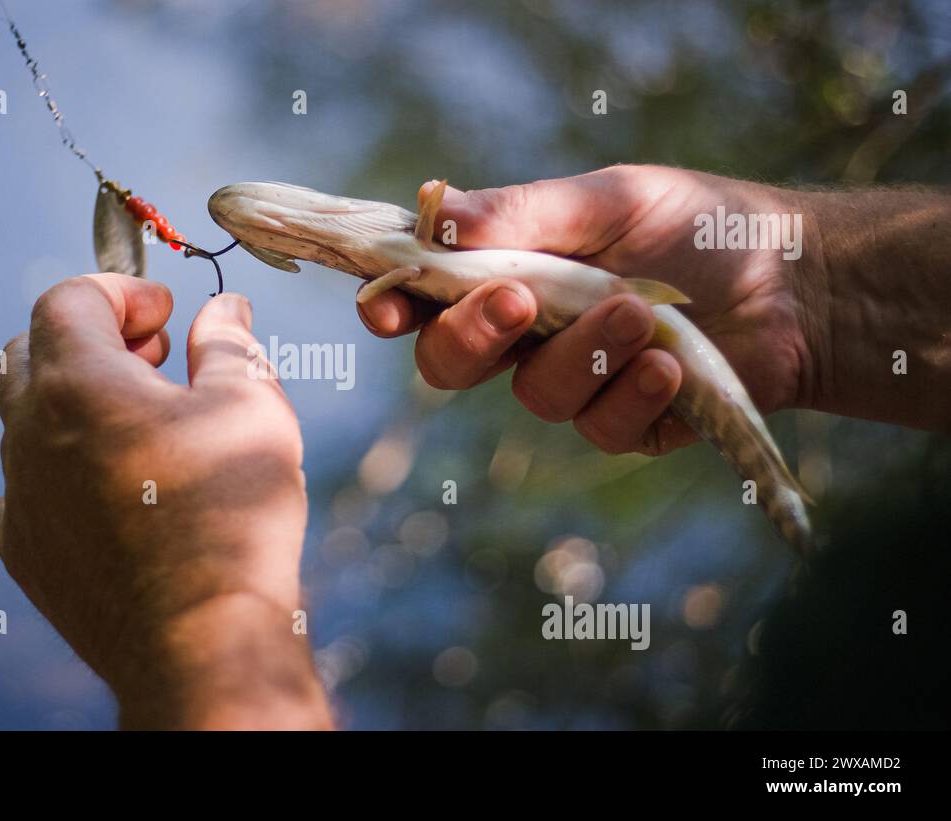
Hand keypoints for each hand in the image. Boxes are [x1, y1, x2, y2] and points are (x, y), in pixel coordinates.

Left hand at [0, 274, 328, 728]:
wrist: (200, 640)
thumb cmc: (231, 514)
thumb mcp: (250, 405)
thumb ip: (229, 344)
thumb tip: (225, 310)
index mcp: (76, 382)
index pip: (69, 298)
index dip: (120, 289)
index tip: (165, 309)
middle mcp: (29, 434)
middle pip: (31, 351)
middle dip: (90, 337)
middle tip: (153, 355)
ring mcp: (20, 495)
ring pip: (26, 420)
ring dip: (77, 400)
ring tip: (145, 419)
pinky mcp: (25, 551)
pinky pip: (28, 485)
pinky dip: (63, 464)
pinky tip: (116, 485)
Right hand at [357, 165, 813, 454]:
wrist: (798, 279)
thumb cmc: (698, 226)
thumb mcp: (610, 201)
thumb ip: (524, 213)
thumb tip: (436, 212)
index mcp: (506, 271)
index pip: (425, 297)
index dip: (391, 306)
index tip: (384, 310)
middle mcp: (525, 334)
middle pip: (450, 364)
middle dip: (471, 337)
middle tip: (515, 300)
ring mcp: (573, 383)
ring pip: (534, 395)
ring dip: (583, 353)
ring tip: (640, 313)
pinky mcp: (623, 425)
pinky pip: (599, 428)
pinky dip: (632, 393)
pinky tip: (670, 363)